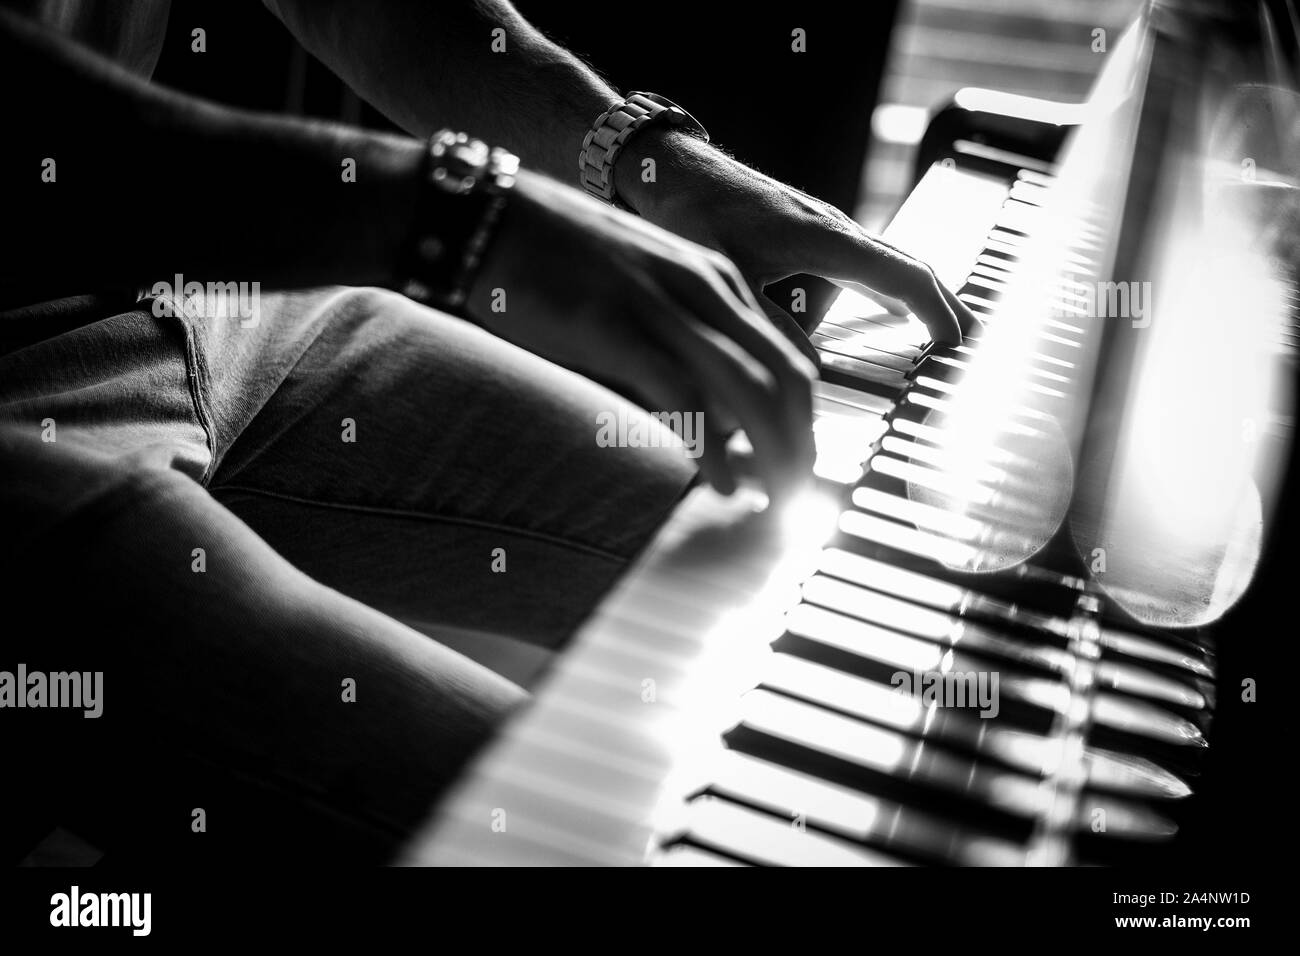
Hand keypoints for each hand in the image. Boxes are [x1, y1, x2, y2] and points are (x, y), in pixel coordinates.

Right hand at [465, 170, 816, 499]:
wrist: (494, 219)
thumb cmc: (559, 262)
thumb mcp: (643, 290)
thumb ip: (680, 339)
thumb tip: (706, 412)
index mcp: (716, 280)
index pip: (789, 357)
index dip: (805, 421)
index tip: (798, 466)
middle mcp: (705, 290)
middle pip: (786, 378)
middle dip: (802, 446)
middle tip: (798, 500)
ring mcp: (665, 307)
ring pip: (751, 389)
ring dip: (773, 454)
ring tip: (775, 503)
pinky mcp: (621, 329)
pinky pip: (685, 396)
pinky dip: (712, 449)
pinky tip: (723, 484)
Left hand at [616, 129, 977, 346]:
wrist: (676, 170)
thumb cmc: (696, 214)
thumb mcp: (729, 277)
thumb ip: (769, 324)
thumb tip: (805, 369)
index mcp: (828, 238)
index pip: (903, 276)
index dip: (936, 313)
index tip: (957, 346)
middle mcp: (838, 228)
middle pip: (911, 267)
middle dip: (946, 305)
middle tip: (973, 344)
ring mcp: (828, 227)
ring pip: (891, 263)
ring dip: (922, 296)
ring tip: (946, 332)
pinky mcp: (813, 231)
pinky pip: (868, 261)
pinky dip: (891, 287)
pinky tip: (890, 309)